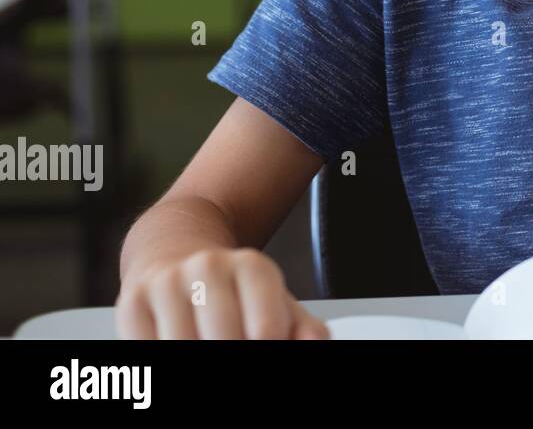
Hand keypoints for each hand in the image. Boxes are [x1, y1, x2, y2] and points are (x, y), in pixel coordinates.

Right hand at [115, 247, 329, 339]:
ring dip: (196, 360)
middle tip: (233, 355)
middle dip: (233, 358)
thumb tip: (317, 342)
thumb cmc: (231, 291)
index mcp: (252, 267)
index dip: (267, 349)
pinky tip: (179, 345)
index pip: (266, 331)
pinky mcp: (131, 303)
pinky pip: (146, 350)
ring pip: (182, 346)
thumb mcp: (274, 301)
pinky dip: (160, 363)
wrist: (174, 253)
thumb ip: (302, 326)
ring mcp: (167, 283)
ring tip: (206, 345)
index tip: (264, 348)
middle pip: (224, 341)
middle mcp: (208, 267)